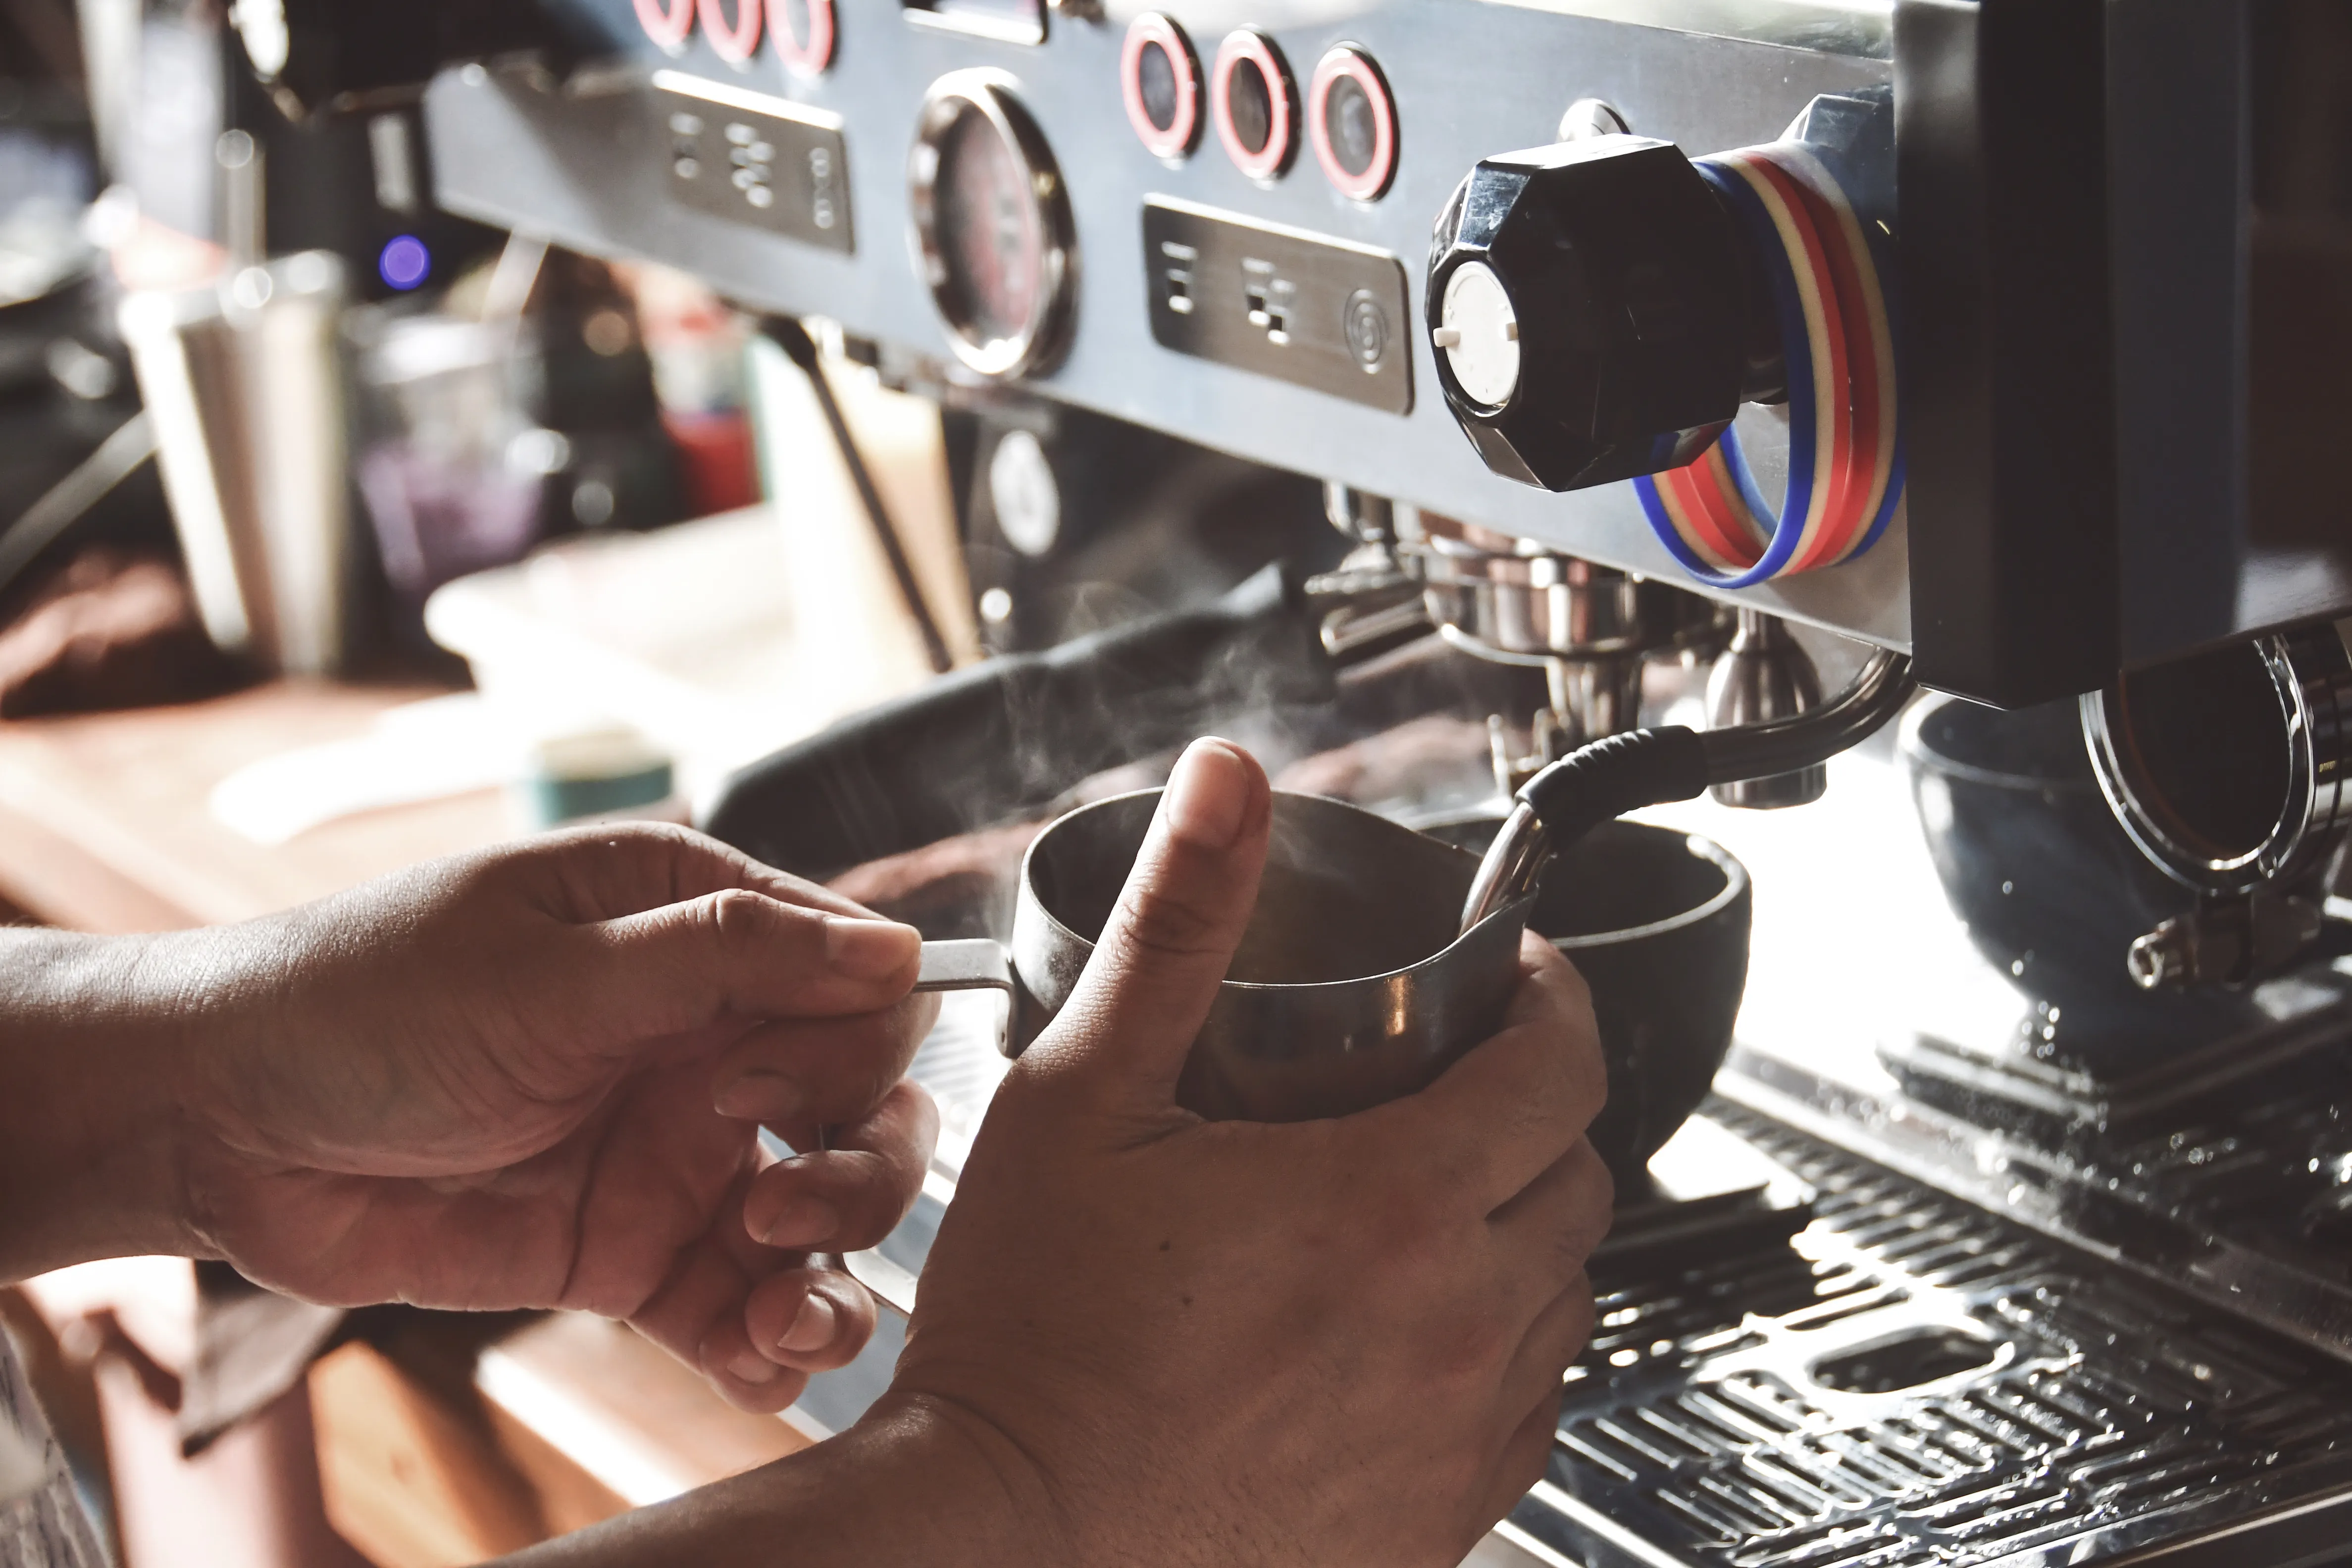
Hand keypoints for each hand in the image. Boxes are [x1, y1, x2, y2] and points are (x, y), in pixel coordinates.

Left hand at [3, 823, 938, 1411]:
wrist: (220, 1125)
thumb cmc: (365, 1002)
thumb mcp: (554, 967)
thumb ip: (730, 958)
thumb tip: (898, 950)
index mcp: (695, 931)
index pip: (856, 983)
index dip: (845, 1047)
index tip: (750, 1095)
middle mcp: (704, 1041)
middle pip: (865, 1105)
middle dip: (861, 1169)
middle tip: (773, 1210)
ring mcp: (672, 1151)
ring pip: (822, 1213)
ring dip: (834, 1267)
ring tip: (784, 1318)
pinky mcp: (629, 1251)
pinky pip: (737, 1303)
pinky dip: (770, 1345)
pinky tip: (761, 1368)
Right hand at [879, 739, 1612, 1566]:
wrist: (1012, 1544)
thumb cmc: (1036, 1342)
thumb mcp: (1084, 1093)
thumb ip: (1173, 925)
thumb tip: (1224, 786)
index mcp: (1394, 1203)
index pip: (1563, 1062)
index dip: (1551, 994)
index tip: (1513, 977)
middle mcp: (1458, 1323)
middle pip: (1579, 1175)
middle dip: (1531, 1108)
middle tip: (1444, 1086)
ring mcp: (1459, 1436)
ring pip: (1565, 1297)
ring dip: (1516, 1231)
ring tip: (1417, 1207)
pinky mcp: (1439, 1522)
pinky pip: (1529, 1411)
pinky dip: (1493, 1350)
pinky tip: (1401, 1333)